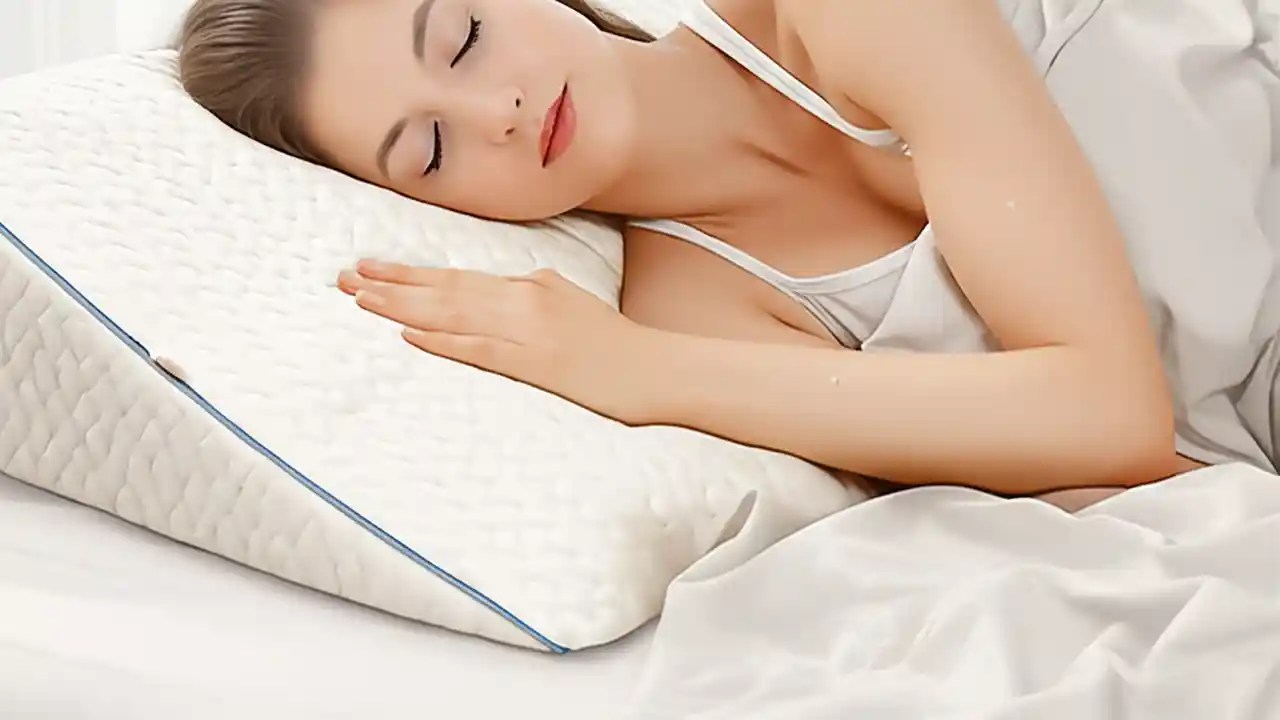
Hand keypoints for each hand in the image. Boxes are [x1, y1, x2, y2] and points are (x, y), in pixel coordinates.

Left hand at [336, 260, 661, 424]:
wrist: (656, 369)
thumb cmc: (614, 343)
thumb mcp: (571, 301)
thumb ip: (532, 294)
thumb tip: (500, 291)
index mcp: (531, 285)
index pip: (456, 276)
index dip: (408, 272)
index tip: (369, 267)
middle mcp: (525, 299)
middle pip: (445, 289)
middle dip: (391, 283)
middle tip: (344, 277)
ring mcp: (530, 332)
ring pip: (455, 313)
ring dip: (405, 306)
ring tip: (363, 300)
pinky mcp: (536, 365)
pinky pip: (481, 350)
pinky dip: (445, 341)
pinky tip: (413, 335)